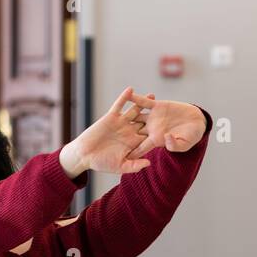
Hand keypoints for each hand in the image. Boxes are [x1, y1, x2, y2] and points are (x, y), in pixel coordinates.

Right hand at [59, 88, 205, 177]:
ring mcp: (120, 123)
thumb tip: (149, 163)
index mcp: (133, 142)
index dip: (160, 132)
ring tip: (153, 95)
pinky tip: (131, 90)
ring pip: (134, 111)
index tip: (173, 129)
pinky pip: (119, 105)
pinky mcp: (110, 117)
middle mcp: (128, 131)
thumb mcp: (120, 166)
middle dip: (155, 115)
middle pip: (145, 121)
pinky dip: (125, 98)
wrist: (84, 154)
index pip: (149, 136)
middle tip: (168, 107)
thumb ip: (134, 165)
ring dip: (142, 102)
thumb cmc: (101, 163)